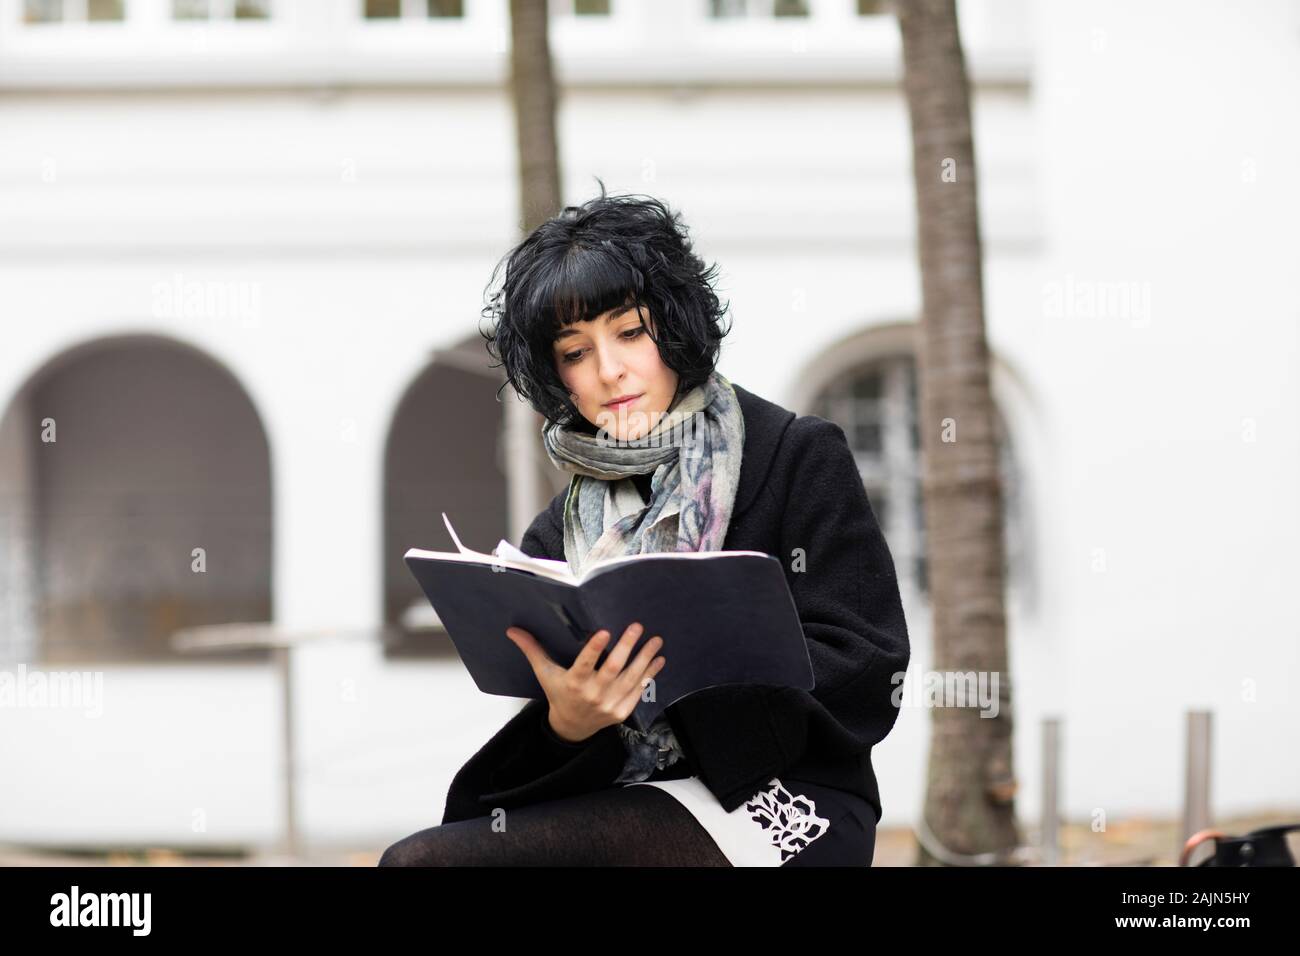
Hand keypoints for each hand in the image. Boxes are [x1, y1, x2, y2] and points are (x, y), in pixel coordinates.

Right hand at [504, 622, 665, 743]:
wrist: (572, 727)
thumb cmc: (558, 693)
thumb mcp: (545, 673)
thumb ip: (532, 650)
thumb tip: (513, 629)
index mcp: (573, 683)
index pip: (584, 664)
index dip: (594, 649)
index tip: (604, 631)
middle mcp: (592, 695)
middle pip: (612, 669)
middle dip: (626, 647)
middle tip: (636, 626)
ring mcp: (609, 705)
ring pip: (631, 678)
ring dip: (645, 658)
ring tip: (656, 640)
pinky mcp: (622, 711)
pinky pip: (639, 690)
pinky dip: (651, 674)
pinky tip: (659, 658)